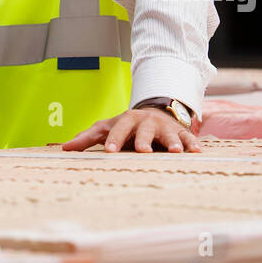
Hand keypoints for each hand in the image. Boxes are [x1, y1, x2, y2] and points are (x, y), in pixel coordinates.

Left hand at [59, 106, 201, 153]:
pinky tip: (197, 152)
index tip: (110, 152)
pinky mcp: (180, 133)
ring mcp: (164, 127)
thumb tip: (64, 148)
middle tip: (142, 151)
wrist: (155, 110)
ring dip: (171, 142)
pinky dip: (192, 144)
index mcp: (126, 121)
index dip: (114, 140)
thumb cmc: (127, 126)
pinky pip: (188, 138)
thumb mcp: (107, 128)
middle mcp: (146, 122)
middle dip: (143, 140)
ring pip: (168, 134)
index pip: (118, 130)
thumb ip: (87, 138)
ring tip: (174, 152)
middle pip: (144, 130)